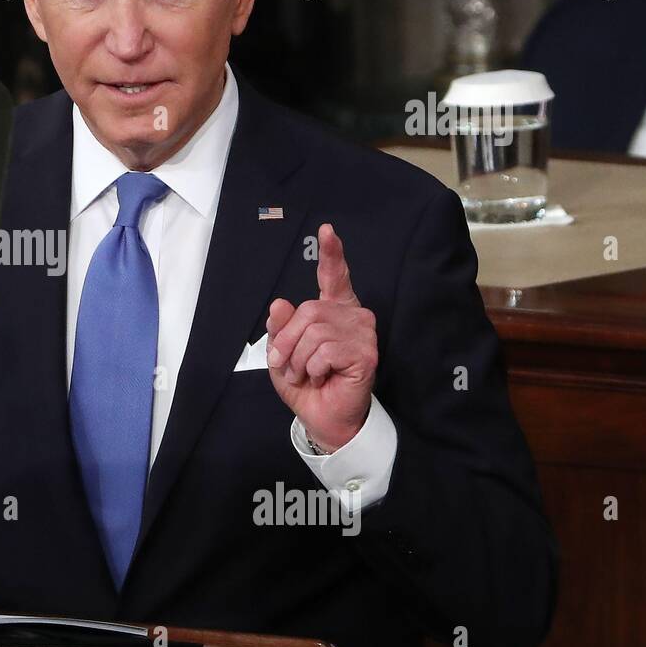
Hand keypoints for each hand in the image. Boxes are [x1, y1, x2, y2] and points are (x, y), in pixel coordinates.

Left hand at [266, 223, 377, 451]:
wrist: (323, 416)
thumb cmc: (306, 383)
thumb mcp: (282, 353)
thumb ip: (281, 328)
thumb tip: (280, 304)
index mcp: (333, 310)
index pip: (334, 276)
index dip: (331, 253)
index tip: (327, 229)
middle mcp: (352, 316)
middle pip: (308, 310)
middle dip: (288, 341)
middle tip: (288, 365)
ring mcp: (363, 333)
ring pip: (314, 331)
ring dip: (298, 359)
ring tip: (305, 374)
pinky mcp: (366, 353)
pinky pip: (325, 351)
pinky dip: (311, 368)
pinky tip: (321, 377)